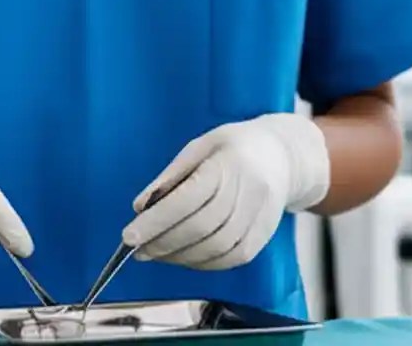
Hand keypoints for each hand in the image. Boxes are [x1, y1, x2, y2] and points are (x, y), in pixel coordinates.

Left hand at [122, 113, 329, 269]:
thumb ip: (170, 177)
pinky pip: (231, 257)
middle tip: (139, 249)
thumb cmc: (235, 148)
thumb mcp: (200, 147)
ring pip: (216, 248)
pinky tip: (185, 257)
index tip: (129, 237)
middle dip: (164, 243)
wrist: (283, 156)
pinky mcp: (264, 234)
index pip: (188, 199)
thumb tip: (141, 207)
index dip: (156, 221)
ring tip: (158, 253)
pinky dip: (203, 263)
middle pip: (201, 228)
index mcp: (229, 163)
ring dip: (180, 257)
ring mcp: (261, 215)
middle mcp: (249, 191)